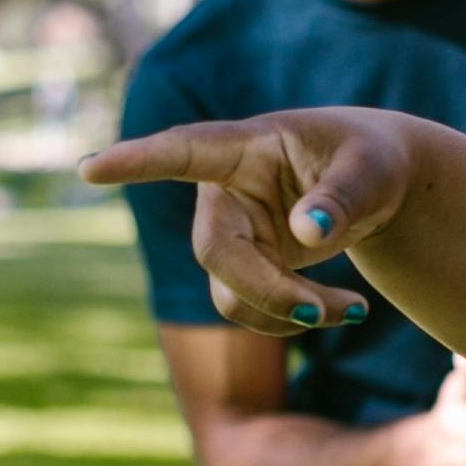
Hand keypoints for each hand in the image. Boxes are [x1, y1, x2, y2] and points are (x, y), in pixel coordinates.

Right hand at [86, 109, 422, 335]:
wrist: (377, 185)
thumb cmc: (371, 161)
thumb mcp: (372, 170)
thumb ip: (342, 196)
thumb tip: (308, 231)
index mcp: (246, 146)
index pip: (183, 150)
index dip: (136, 161)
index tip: (88, 167)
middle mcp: (224, 190)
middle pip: (215, 250)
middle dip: (266, 290)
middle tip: (320, 315)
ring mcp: (230, 231)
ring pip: (229, 291)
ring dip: (288, 312)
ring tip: (355, 310)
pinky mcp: (244, 265)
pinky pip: (250, 308)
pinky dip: (297, 319)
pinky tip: (348, 311)